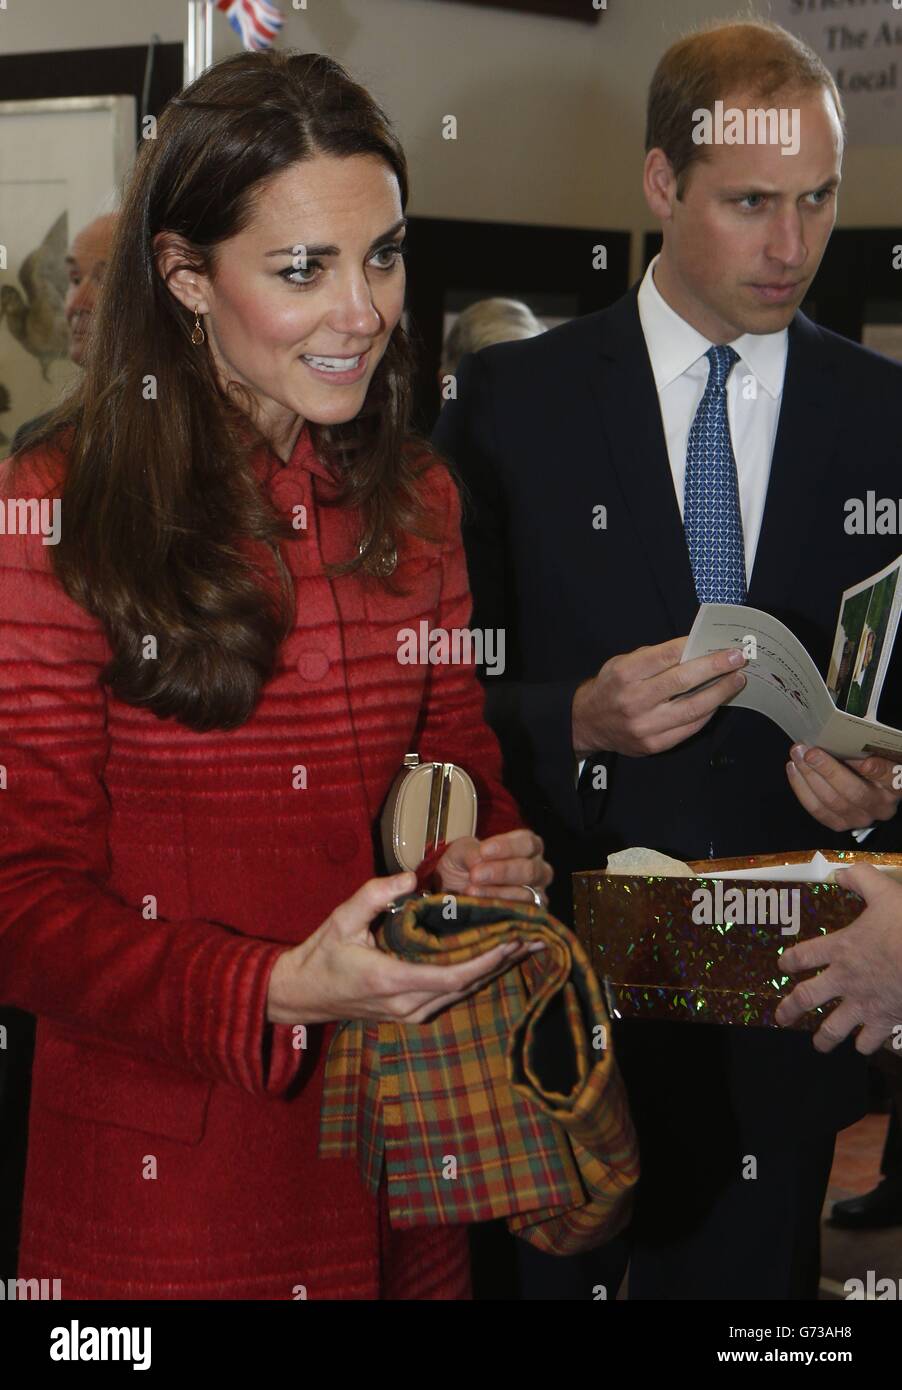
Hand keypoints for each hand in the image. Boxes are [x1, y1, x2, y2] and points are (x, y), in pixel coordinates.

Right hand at [266, 872, 533, 1025]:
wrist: (302, 994)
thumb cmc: (322, 953)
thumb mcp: (341, 918)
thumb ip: (375, 895)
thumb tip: (411, 878)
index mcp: (391, 979)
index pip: (453, 975)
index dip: (488, 959)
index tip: (514, 938)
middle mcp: (406, 1004)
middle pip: (467, 986)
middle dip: (501, 961)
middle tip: (534, 935)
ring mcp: (410, 1014)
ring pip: (462, 993)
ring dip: (492, 970)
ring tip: (523, 944)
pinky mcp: (411, 1014)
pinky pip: (450, 995)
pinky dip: (474, 976)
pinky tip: (492, 958)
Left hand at [435, 829, 552, 905]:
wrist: (455, 889)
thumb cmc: (466, 864)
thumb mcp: (463, 851)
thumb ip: (471, 852)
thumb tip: (478, 860)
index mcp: (528, 846)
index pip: (528, 843)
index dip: (508, 847)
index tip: (483, 851)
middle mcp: (538, 870)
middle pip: (531, 870)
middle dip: (502, 872)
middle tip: (475, 874)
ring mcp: (537, 895)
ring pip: (527, 895)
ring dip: (498, 893)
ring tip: (472, 890)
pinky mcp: (530, 917)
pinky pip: (522, 915)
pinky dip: (500, 910)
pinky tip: (481, 905)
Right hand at [571, 636, 746, 758]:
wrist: (587, 724)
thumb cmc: (610, 688)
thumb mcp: (620, 663)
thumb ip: (652, 658)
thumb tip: (693, 651)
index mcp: (625, 674)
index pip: (667, 656)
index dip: (695, 647)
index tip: (718, 642)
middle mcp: (634, 700)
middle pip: (683, 680)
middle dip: (716, 667)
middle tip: (738, 658)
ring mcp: (645, 725)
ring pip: (693, 708)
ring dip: (720, 692)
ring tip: (737, 680)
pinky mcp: (654, 744)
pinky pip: (689, 727)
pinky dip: (707, 713)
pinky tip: (718, 701)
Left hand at [776, 863, 901, 1052]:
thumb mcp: (883, 892)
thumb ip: (860, 879)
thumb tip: (840, 873)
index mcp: (841, 948)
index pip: (804, 955)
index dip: (791, 960)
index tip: (782, 965)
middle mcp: (845, 980)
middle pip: (807, 998)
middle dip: (790, 1009)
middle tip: (780, 1018)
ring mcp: (863, 1004)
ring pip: (834, 1028)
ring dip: (824, 1038)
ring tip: (819, 1044)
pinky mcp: (885, 1021)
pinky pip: (870, 1041)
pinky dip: (867, 1045)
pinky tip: (865, 1046)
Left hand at [786, 746, 901, 832]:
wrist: (868, 790)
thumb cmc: (871, 764)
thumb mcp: (876, 756)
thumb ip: (865, 751)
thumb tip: (840, 743)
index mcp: (895, 786)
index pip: (889, 777)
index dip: (877, 770)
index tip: (866, 762)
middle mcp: (880, 807)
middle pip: (853, 792)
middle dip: (827, 770)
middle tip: (809, 752)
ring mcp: (859, 819)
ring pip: (831, 802)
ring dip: (808, 778)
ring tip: (796, 756)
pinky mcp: (840, 824)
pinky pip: (817, 810)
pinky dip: (801, 788)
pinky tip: (793, 770)